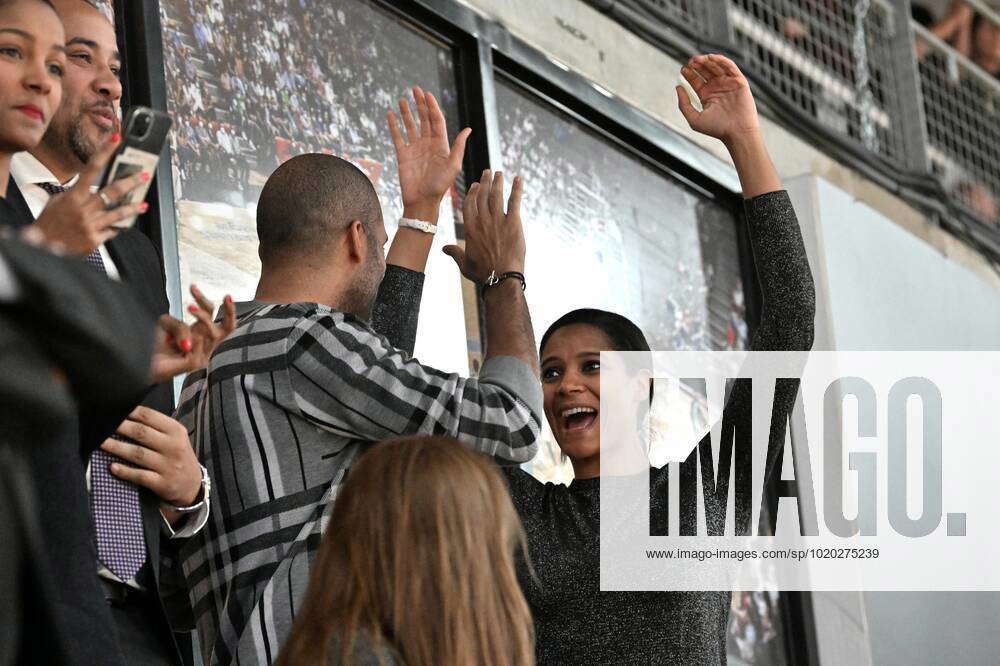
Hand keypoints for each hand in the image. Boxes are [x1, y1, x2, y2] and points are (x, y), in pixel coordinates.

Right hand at [33, 134, 151, 254]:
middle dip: (130, 182)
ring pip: (118, 213)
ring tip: (143, 204)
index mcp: (73, 196)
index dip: (105, 152)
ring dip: (133, 207)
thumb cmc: (49, 224)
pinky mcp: (95, 240)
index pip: (91, 168)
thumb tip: (90, 187)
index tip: (116, 140)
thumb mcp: (57, 203)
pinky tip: (124, 224)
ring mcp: (91, 225)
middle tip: (143, 175)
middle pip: (113, 191)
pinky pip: (112, 231)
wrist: (42, 248)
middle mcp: (84, 209)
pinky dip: (117, 227)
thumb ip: (74, 194)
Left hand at [101, 406, 201, 507]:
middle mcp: (173, 446)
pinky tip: (112, 467)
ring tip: (100, 443)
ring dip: (117, 448)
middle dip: (120, 428)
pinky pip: (140, 476)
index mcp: (176, 431)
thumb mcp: (175, 438)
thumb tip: (126, 414)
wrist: (193, 485)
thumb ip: (156, 427)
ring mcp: (168, 465)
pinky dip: (125, 471)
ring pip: (138, 454)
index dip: (129, 412)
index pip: (150, 416)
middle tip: (102, 425)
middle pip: (141, 433)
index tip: (113, 409)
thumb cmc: (177, 456)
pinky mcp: (162, 483)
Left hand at [149, 284, 235, 382]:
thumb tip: (193, 337)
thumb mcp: (167, 324)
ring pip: (212, 332)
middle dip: (230, 311)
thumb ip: (180, 325)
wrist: (141, 362)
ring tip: (190, 307)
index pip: (222, 321)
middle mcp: (206, 345)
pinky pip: (197, 342)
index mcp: (203, 335)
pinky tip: (172, 340)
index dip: (225, 307)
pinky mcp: (194, 364)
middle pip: (229, 328)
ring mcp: (202, 355)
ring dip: (202, 315)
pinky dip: (186, 335)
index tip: (212, 292)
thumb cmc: (153, 344)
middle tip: (226, 297)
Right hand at [388, 85, 470, 217]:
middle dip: (420, 104)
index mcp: (441, 145)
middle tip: (415, 89)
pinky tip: (391, 115)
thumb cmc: (440, 186)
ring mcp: (415, 149)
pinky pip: (398, 137)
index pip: (436, 121)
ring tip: (402, 99)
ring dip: (406, 112)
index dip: (432, 107)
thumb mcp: (453, 166)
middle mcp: (428, 144)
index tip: (427, 94)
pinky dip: (394, 126)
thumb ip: (458, 147)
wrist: (422, 201)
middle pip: (424, 119)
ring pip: (410, 126)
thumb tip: (468, 129)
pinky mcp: (403, 155)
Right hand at [443, 170, 524, 281]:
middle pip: (483, 196)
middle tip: (488, 172)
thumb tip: (444, 248)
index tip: (475, 185)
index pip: (469, 204)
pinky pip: (515, 201)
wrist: (501, 277)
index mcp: (470, 228)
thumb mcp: (464, 263)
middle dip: (485, 182)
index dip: (472, 192)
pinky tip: (519, 179)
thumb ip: (454, 253)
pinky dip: (517, 189)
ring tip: (499, 173)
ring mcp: (498, 220)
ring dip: (498, 182)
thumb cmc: (482, 273)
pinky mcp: (514, 223)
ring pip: (497, 195)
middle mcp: (483, 221)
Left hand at [676, 54, 759, 145]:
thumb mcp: (694, 118)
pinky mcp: (739, 81)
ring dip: (707, 60)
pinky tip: (711, 58)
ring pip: (716, 66)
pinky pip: (730, 67)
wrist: (737, 132)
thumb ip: (683, 104)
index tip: (683, 69)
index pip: (696, 80)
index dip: (689, 73)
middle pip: (705, 70)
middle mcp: (716, 88)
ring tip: (697, 59)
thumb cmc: (716, 129)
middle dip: (697, 64)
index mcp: (706, 95)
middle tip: (690, 61)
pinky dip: (721, 60)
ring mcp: (728, 83)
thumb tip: (678, 87)